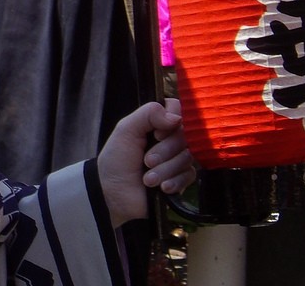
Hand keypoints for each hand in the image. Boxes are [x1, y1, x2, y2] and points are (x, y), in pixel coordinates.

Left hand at [97, 99, 193, 228]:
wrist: (115, 194)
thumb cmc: (117, 160)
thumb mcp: (126, 130)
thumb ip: (148, 114)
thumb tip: (176, 116)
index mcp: (156, 123)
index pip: (177, 109)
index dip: (172, 121)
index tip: (157, 134)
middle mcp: (170, 138)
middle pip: (185, 135)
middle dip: (165, 151)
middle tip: (146, 161)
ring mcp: (177, 159)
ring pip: (187, 157)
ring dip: (165, 169)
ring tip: (148, 179)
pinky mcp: (182, 179)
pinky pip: (189, 175)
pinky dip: (174, 181)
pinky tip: (161, 187)